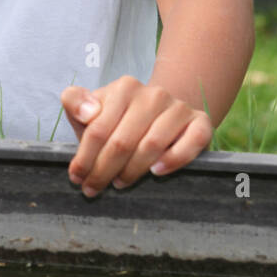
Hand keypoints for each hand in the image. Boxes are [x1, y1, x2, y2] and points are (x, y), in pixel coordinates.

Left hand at [61, 76, 212, 196]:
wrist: (159, 112)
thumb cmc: (116, 116)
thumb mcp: (89, 106)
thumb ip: (74, 101)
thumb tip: (88, 114)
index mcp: (123, 88)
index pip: (98, 129)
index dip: (84, 157)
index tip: (76, 177)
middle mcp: (154, 94)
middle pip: (122, 141)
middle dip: (103, 170)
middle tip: (92, 189)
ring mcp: (179, 108)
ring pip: (152, 145)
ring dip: (132, 171)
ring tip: (118, 183)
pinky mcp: (201, 122)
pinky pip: (191, 143)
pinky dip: (174, 160)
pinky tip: (156, 172)